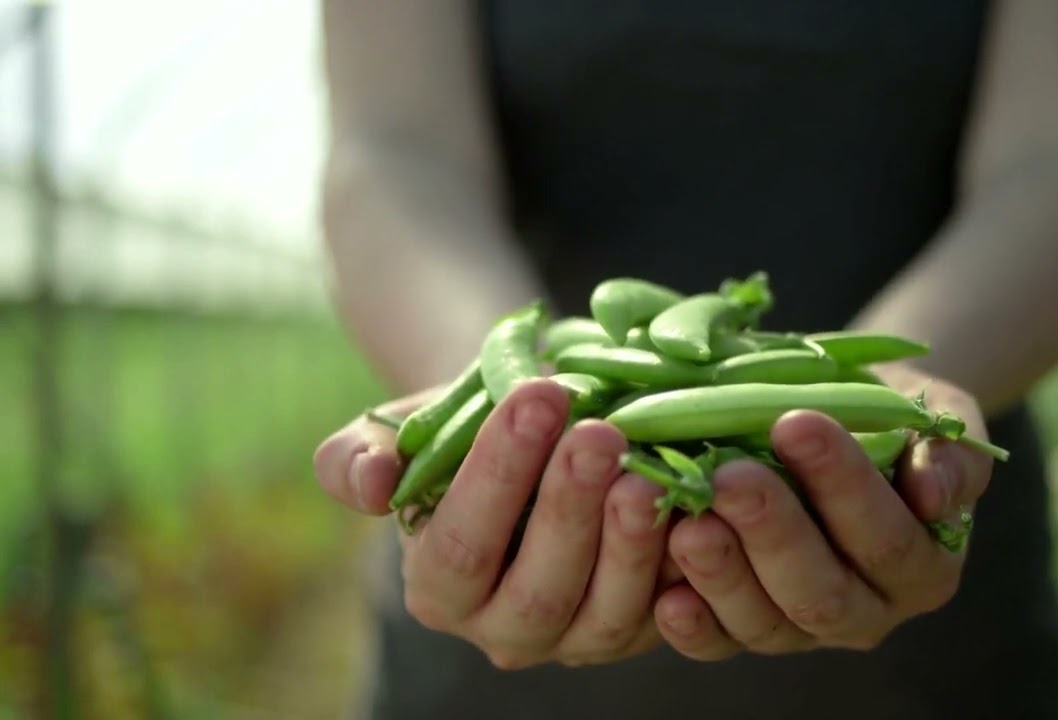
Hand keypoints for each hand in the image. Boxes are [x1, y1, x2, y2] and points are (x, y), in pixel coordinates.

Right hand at [313, 378, 677, 668]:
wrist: (537, 435)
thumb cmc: (462, 430)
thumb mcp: (401, 431)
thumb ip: (359, 458)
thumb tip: (371, 485)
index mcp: (440, 588)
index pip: (460, 545)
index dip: (498, 474)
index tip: (538, 396)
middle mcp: (506, 630)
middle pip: (539, 589)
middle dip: (570, 509)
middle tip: (600, 432)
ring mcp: (580, 637)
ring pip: (607, 612)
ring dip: (629, 545)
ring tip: (648, 473)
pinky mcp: (644, 627)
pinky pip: (669, 611)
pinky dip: (684, 563)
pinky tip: (696, 503)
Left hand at [652, 368, 993, 659]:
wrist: (840, 421)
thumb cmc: (890, 413)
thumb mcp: (935, 417)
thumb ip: (949, 454)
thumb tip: (934, 494)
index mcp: (923, 565)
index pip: (887, 536)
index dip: (842, 484)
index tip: (794, 422)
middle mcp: (867, 610)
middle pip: (822, 592)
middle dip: (773, 532)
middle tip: (730, 477)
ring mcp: (803, 628)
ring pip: (767, 624)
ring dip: (723, 577)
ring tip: (688, 524)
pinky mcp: (746, 631)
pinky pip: (719, 642)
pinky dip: (692, 625)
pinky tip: (666, 597)